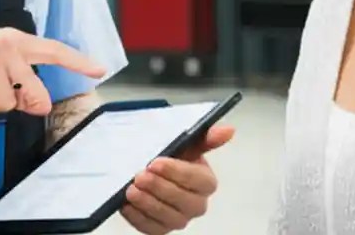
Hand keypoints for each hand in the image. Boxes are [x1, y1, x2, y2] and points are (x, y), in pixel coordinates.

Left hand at [120, 123, 234, 233]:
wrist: (153, 171)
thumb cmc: (173, 157)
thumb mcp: (187, 143)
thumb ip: (206, 137)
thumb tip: (229, 130)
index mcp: (206, 182)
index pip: (198, 181)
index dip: (176, 172)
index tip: (156, 163)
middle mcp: (197, 204)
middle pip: (183, 202)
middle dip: (160, 188)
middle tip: (140, 176)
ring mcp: (179, 219)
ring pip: (168, 218)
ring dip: (148, 204)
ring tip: (131, 190)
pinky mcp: (161, 229)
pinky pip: (151, 229)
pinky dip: (138, 218)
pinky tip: (126, 205)